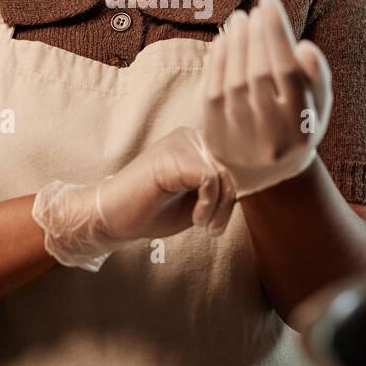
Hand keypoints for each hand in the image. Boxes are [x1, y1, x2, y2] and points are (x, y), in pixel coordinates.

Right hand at [31, 126, 234, 270]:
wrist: (112, 218)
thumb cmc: (151, 211)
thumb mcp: (197, 201)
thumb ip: (221, 189)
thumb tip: (253, 182)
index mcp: (194, 144)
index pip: (233, 163)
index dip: (232, 194)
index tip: (218, 222)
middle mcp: (189, 137)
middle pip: (233, 167)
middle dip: (229, 203)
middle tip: (213, 229)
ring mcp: (179, 143)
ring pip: (224, 173)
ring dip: (220, 207)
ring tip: (203, 225)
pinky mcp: (172, 157)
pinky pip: (210, 178)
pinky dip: (209, 204)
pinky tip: (195, 219)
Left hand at [201, 0, 332, 197]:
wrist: (264, 172)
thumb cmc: (296, 126)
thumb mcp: (317, 106)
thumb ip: (317, 77)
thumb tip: (302, 46)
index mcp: (302, 126)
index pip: (288, 71)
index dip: (277, 33)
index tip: (270, 3)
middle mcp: (270, 136)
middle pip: (260, 73)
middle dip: (257, 35)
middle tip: (256, 9)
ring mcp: (240, 137)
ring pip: (234, 80)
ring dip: (236, 43)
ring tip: (240, 18)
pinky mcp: (215, 135)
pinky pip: (212, 91)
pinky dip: (217, 61)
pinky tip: (224, 40)